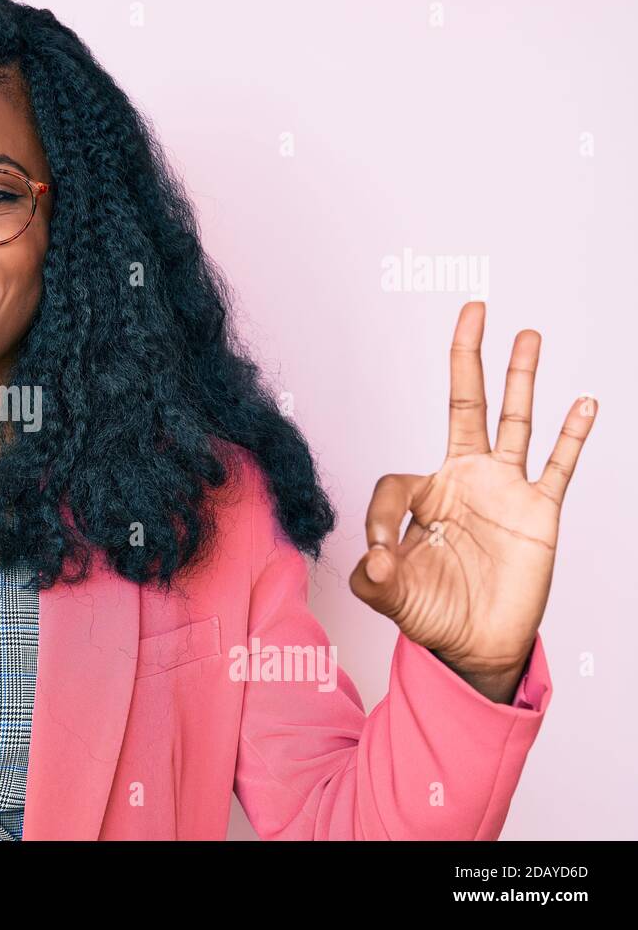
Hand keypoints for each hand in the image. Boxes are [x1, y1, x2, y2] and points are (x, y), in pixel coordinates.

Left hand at [348, 301, 596, 701]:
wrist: (476, 644)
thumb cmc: (431, 611)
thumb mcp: (388, 596)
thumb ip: (371, 578)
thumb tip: (377, 558)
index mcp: (422, 496)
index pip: (395, 482)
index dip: (381, 517)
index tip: (380, 554)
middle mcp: (464, 480)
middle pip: (466, 405)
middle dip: (467, 360)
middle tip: (474, 310)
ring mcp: (504, 490)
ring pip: (514, 422)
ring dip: (521, 378)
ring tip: (527, 335)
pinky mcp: (539, 511)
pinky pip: (558, 466)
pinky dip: (571, 436)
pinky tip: (583, 403)